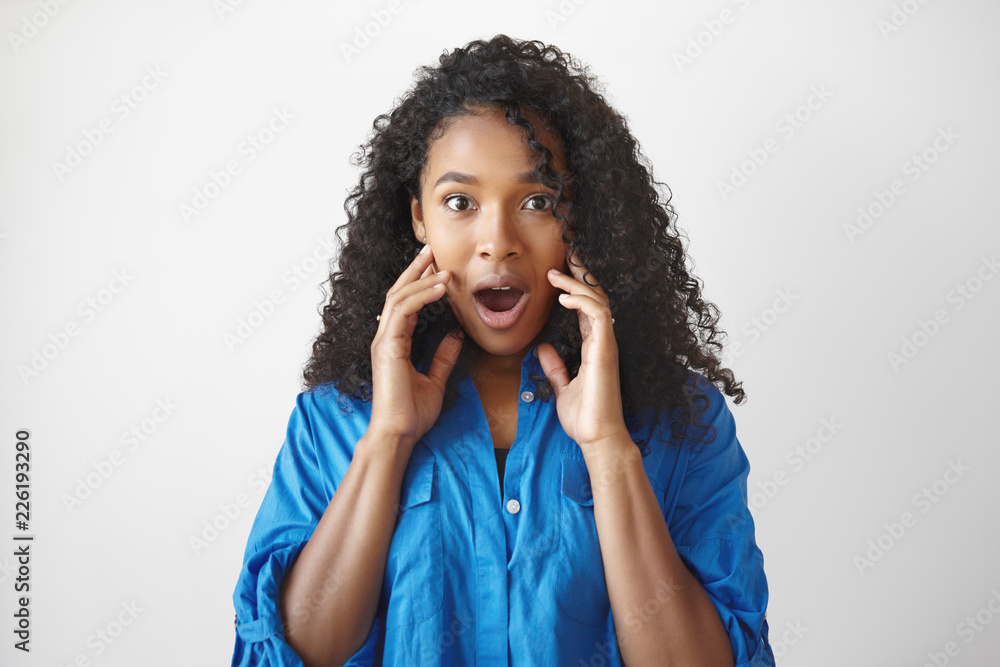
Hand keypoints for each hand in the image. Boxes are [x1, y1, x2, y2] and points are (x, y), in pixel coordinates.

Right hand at [368, 245, 463, 448]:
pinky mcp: (387, 347)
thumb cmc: (412, 413)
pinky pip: (402, 311)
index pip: (405, 304)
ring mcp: (384, 341)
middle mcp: (386, 338)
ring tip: (441, 266)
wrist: (399, 434)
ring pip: (399, 297)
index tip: (437, 269)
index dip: (420, 284)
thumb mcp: (435, 379)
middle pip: (398, 293)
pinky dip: (421, 296)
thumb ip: (443, 356)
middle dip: (415, 270)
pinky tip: (439, 288)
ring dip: (421, 279)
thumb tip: (456, 336)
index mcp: (394, 344)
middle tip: (432, 251)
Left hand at [537, 251, 630, 454]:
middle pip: (596, 297)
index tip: (560, 272)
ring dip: (577, 284)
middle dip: (582, 274)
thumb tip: (543, 349)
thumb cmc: (585, 417)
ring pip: (598, 301)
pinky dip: (582, 301)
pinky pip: (598, 315)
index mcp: (594, 347)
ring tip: (556, 274)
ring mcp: (606, 344)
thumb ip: (556, 368)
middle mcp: (602, 341)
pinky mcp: (605, 351)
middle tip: (567, 254)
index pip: (588, 308)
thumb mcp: (563, 388)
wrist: (597, 438)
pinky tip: (563, 297)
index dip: (576, 287)